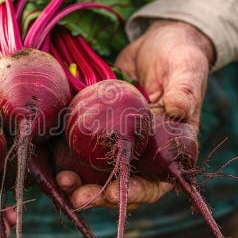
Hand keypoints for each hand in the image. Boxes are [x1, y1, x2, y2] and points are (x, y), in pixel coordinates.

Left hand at [58, 20, 214, 208]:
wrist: (158, 41)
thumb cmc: (181, 57)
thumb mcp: (187, 70)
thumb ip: (184, 91)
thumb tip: (178, 109)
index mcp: (170, 150)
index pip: (155, 183)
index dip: (137, 193)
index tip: (115, 194)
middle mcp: (143, 152)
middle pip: (121, 184)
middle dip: (98, 194)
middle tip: (78, 196)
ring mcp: (119, 140)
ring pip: (97, 170)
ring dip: (79, 181)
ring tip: (62, 181)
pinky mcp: (99, 124)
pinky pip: (81, 143)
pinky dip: (65, 152)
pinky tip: (49, 155)